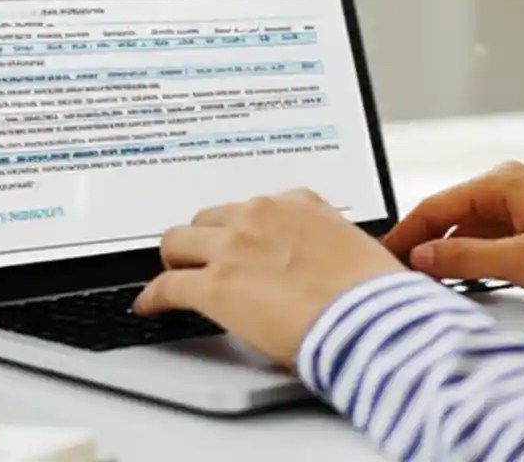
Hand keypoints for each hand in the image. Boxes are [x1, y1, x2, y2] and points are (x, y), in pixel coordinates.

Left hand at [132, 188, 403, 366]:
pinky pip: (166, 287)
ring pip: (179, 241)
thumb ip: (329, 247)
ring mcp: (234, 247)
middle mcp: (262, 215)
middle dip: (206, 239)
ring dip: (178, 259)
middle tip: (204, 260)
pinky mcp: (214, 286)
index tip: (243, 243)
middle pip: (211, 218)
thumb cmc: (374, 295)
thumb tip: (326, 267)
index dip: (245, 230)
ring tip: (176, 276)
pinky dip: (153, 298)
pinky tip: (150, 306)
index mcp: (300, 203)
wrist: (369, 319)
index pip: (257, 207)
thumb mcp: (356, 249)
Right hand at [385, 162, 523, 307]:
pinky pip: (497, 235)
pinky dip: (479, 254)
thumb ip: (466, 257)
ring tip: (430, 281)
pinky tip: (470, 278)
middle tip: (401, 275)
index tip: (384, 256)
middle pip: (454, 213)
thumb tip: (424, 255)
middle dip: (427, 243)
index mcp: (506, 182)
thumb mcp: (522, 262)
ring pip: (475, 226)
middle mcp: (517, 184)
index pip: (437, 204)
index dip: (407, 233)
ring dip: (454, 251)